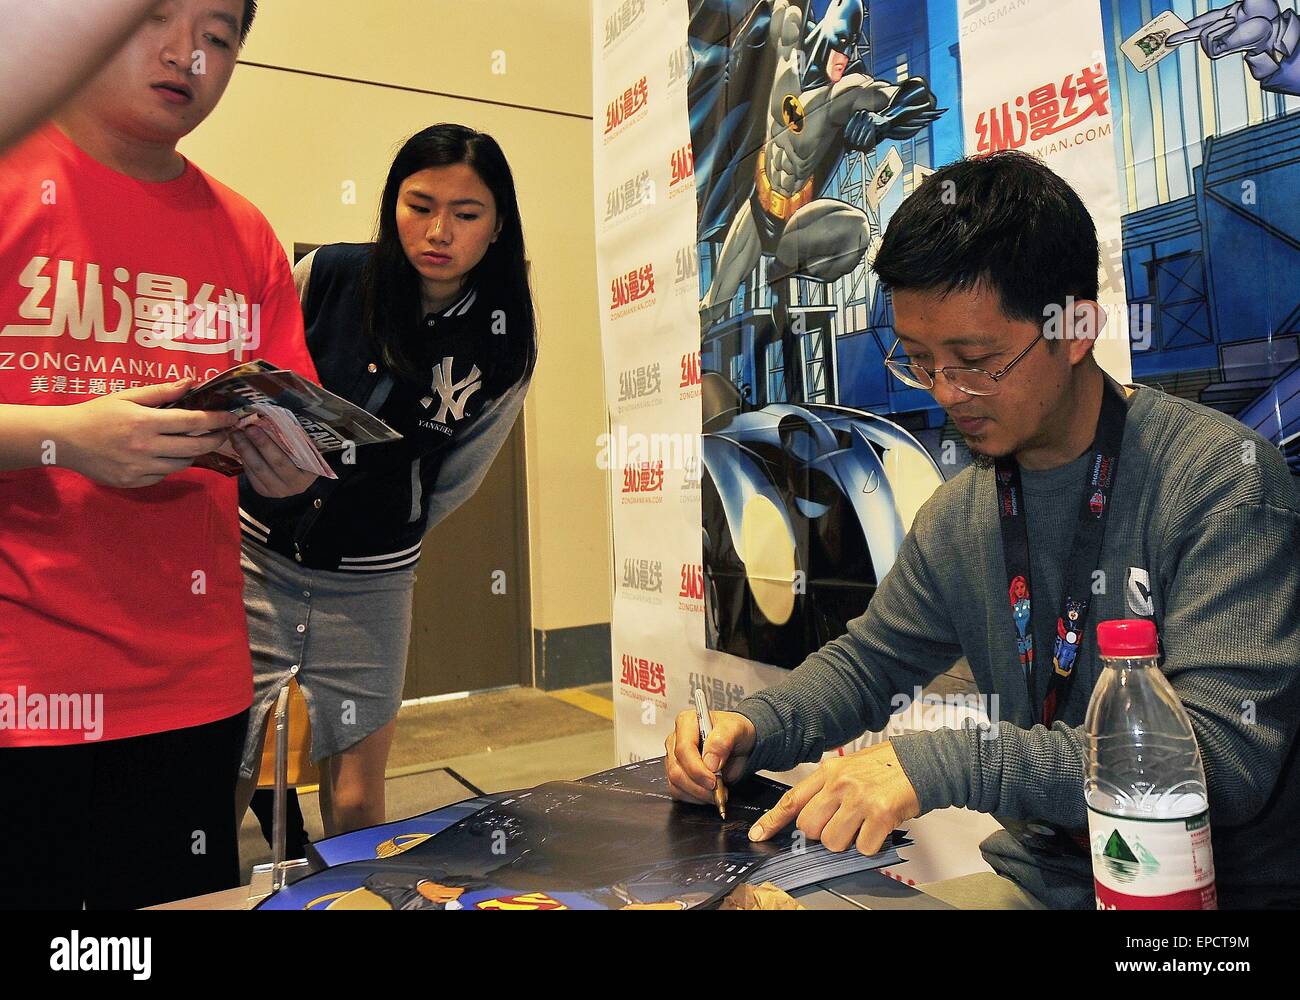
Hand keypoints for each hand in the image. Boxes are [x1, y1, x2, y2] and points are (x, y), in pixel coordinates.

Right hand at [53, 379, 236, 488]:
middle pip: (194, 447)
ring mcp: (139, 468)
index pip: (193, 422)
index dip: (216, 420)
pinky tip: (166, 455)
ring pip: (182, 464)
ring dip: (193, 454)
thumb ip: (162, 392)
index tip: (231, 417)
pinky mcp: (132, 482)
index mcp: (145, 422)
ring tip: (195, 442)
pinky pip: (163, 476)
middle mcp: (145, 448)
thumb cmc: (97, 413)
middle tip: (224, 433)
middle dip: (215, 439)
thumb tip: (191, 382)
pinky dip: (170, 466)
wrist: (64, 440)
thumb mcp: (127, 396)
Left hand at [230, 424, 318, 497]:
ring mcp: (278, 490)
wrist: (299, 473)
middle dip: (257, 444)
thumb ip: (293, 437)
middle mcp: (295, 485)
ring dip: (245, 450)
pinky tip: (238, 445)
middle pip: (272, 463)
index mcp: (309, 472)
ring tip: (236, 433)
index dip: (270, 442)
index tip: (258, 425)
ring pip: (258, 469)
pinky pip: (251, 475)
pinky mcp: (264, 491)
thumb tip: (270, 418)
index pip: (289, 457)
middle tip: (245, 427)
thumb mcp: (304, 446)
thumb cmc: (303, 453)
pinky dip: (243, 459)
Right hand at [664, 709, 755, 802]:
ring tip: (716, 792)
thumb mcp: (736, 729)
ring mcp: (674, 758)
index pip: (683, 749)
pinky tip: (708, 793)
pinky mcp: (677, 773)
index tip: (713, 780)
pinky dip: (695, 797)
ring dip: (698, 793)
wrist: (739, 743)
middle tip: (718, 789)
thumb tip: (710, 761)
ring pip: (675, 783)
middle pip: (676, 769)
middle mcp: (676, 740)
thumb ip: (723, 741)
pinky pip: (678, 792)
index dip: (697, 769)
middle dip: (698, 785)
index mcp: (687, 723)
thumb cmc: (734, 732)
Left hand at [748, 741, 920, 854]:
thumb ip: (827, 789)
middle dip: (822, 834)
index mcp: (829, 771)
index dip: (772, 821)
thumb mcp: (848, 767)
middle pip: (809, 827)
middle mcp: (840, 783)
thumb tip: (809, 818)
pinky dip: (871, 845)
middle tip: (841, 825)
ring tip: (862, 825)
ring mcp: (858, 798)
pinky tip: (878, 828)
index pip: (792, 799)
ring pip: (833, 842)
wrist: (920, 762)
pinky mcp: (879, 813)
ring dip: (847, 842)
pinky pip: (862, 847)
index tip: (759, 834)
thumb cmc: (886, 767)